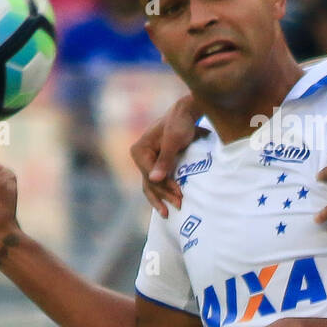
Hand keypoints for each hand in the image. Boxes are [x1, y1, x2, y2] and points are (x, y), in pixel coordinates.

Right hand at [129, 94, 199, 217]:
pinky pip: (157, 182)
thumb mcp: (173, 140)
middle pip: (150, 182)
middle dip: (163, 196)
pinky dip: (163, 192)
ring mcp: (147, 162)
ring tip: (169, 213)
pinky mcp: (156, 164)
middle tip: (178, 206)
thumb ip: (165, 160)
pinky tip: (168, 204)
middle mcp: (140, 157)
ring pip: (151, 185)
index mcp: (139, 150)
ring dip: (161, 198)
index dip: (164, 186)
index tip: (179, 194)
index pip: (150, 175)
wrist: (187, 114)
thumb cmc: (180, 124)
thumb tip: (154, 179)